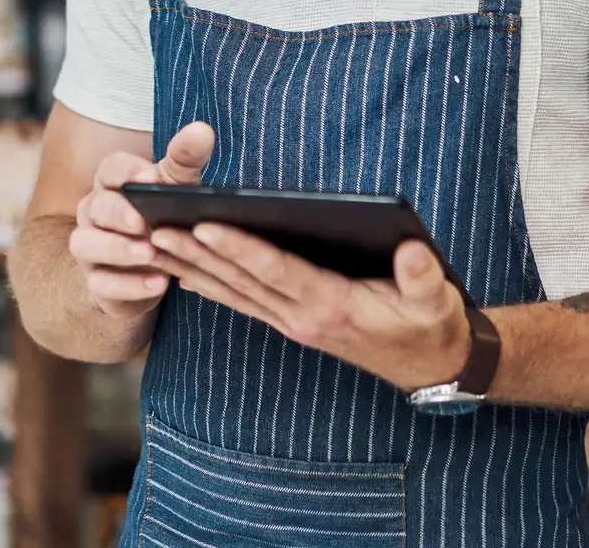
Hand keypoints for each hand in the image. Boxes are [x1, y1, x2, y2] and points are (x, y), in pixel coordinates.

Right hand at [70, 122, 213, 319]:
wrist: (153, 268)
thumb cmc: (164, 215)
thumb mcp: (177, 187)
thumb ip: (186, 159)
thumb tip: (202, 130)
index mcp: (112, 184)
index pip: (108, 169)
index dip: (125, 172)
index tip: (148, 176)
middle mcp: (93, 212)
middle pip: (96, 206)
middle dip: (118, 213)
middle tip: (143, 221)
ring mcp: (90, 248)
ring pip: (86, 244)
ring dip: (116, 250)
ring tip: (150, 253)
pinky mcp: (97, 283)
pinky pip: (101, 284)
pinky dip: (128, 285)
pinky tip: (158, 283)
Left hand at [152, 225, 473, 394]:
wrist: (429, 366)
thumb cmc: (430, 324)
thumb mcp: (436, 301)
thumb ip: (423, 277)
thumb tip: (412, 249)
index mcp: (331, 306)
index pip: (275, 271)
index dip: (239, 247)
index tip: (204, 223)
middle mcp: (301, 317)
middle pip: (239, 280)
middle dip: (195, 252)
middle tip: (153, 225)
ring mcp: (292, 323)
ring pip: (231, 292)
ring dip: (190, 267)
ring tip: (152, 240)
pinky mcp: (290, 323)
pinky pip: (240, 301)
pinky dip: (209, 284)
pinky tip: (182, 269)